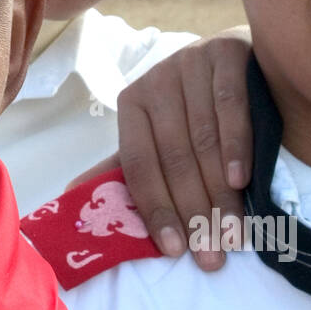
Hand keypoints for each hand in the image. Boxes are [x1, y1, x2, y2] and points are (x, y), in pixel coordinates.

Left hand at [64, 26, 253, 269]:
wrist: (239, 57)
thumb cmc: (196, 108)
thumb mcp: (159, 134)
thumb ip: (125, 166)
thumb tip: (69, 195)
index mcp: (132, 102)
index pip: (138, 164)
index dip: (155, 209)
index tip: (175, 251)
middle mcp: (157, 79)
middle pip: (173, 157)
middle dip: (193, 213)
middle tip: (212, 257)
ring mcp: (191, 62)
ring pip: (204, 140)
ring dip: (220, 194)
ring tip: (232, 236)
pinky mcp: (227, 52)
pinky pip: (230, 106)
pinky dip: (237, 146)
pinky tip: (242, 181)